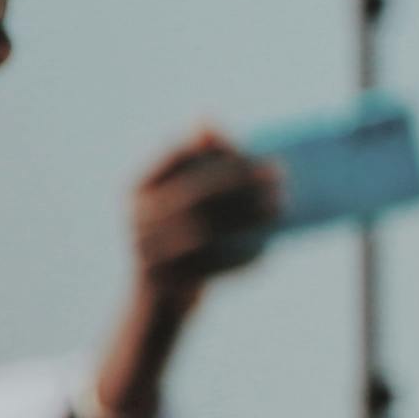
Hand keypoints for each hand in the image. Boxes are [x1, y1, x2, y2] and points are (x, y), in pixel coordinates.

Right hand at [84, 125, 288, 417]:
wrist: (161, 299)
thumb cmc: (182, 235)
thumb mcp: (181, 198)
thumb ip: (197, 163)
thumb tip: (206, 118)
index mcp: (137, 190)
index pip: (173, 160)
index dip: (211, 153)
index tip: (250, 150)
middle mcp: (137, 218)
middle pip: (192, 195)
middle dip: (238, 182)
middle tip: (278, 174)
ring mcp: (149, 251)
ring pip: (204, 231)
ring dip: (247, 216)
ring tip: (282, 205)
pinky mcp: (168, 280)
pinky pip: (211, 266)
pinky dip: (243, 256)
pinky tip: (271, 246)